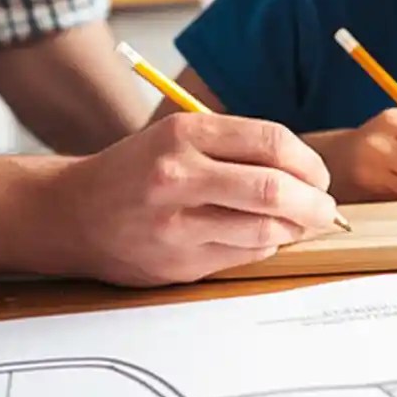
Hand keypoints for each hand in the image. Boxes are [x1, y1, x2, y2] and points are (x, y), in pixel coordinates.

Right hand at [48, 113, 343, 285]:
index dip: (310, 163)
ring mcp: (177, 223)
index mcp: (185, 134)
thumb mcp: (181, 139)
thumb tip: (311, 176)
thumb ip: (240, 149)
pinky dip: (266, 246)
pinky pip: (246, 255)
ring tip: (298, 223)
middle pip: (274, 190)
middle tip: (325, 209)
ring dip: (294, 229)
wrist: (71, 213)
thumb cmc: (138, 172)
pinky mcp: (178, 262)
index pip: (273, 142)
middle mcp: (178, 175)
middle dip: (315, 203)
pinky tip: (261, 237)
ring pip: (265, 229)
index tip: (320, 177)